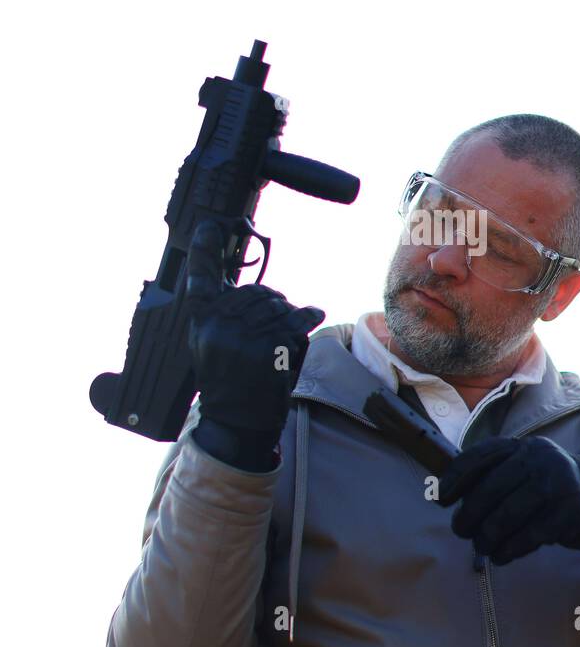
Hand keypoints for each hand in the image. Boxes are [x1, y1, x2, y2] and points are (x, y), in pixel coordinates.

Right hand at [185, 218, 324, 440]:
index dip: (205, 250)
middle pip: (256, 291)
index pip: (200, 279)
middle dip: (272, 302)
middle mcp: (216, 326)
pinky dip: (308, 316)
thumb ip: (223, 315)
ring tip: (283, 335)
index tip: (210, 225)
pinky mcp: (268, 348)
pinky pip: (296, 319)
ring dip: (289, 315)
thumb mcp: (211, 344)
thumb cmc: (227, 381)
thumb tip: (248, 288)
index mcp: (201, 322)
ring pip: (278, 304)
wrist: (236, 421)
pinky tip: (312, 316)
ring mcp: (242, 337)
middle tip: (274, 324)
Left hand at [437, 435, 579, 565]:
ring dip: (488, 537)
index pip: (480, 456)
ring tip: (482, 547)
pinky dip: (510, 549)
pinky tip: (501, 556)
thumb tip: (442, 496)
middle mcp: (539, 458)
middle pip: (491, 489)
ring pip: (508, 515)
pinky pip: (530, 536)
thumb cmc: (543, 488)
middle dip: (470, 515)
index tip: (440, 499)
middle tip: (461, 531)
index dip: (456, 478)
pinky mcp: (571, 512)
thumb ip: (488, 479)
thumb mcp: (520, 472)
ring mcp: (558, 483)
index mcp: (520, 446)